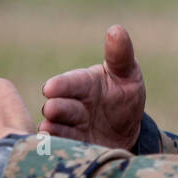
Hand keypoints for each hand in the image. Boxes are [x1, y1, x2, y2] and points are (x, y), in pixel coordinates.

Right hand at [41, 24, 145, 149]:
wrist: (128, 132)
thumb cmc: (124, 96)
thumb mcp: (128, 75)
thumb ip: (120, 56)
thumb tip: (116, 30)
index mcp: (83, 84)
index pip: (71, 83)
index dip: (62, 85)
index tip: (51, 88)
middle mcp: (71, 105)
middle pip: (60, 106)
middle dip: (57, 107)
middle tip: (53, 109)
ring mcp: (69, 127)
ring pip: (57, 127)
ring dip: (54, 128)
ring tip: (49, 129)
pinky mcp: (72, 147)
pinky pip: (62, 147)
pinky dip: (57, 147)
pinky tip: (52, 147)